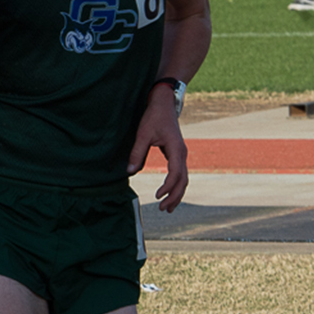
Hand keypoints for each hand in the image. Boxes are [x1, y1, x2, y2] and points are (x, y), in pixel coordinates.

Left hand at [126, 86, 188, 210]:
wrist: (164, 104)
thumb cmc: (154, 117)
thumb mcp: (143, 134)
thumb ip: (137, 152)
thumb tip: (129, 171)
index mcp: (176, 149)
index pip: (176, 173)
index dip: (168, 186)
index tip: (157, 196)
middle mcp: (182, 153)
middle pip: (183, 180)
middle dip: (174, 196)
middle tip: (162, 209)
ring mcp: (181, 154)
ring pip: (183, 179)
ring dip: (176, 194)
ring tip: (166, 207)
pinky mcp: (177, 154)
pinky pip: (179, 173)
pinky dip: (175, 185)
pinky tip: (168, 194)